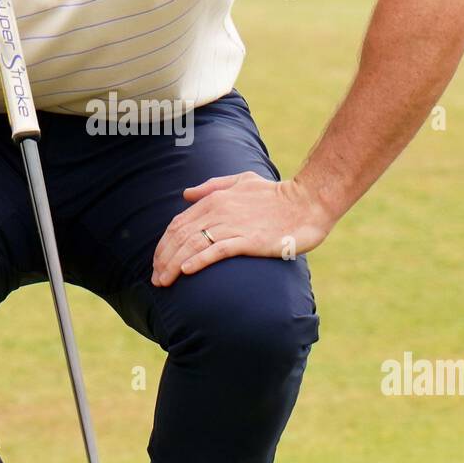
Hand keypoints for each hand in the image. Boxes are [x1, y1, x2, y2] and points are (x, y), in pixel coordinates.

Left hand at [150, 171, 334, 285]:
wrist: (308, 202)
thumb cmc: (276, 194)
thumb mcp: (242, 180)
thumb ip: (213, 186)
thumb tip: (186, 194)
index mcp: (214, 199)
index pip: (178, 224)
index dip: (164, 245)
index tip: (157, 262)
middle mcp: (219, 211)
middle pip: (180, 237)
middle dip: (163, 259)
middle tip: (156, 280)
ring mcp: (233, 226)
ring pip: (193, 245)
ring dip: (174, 265)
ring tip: (163, 282)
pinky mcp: (248, 241)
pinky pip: (217, 251)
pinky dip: (198, 260)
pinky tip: (186, 272)